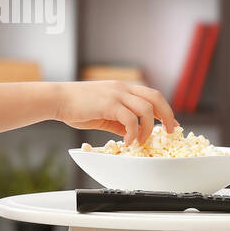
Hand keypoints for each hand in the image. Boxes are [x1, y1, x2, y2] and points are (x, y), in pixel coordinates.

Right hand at [53, 81, 178, 145]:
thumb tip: (132, 133)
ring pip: (146, 109)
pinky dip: (133, 133)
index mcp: (123, 88)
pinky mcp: (108, 104)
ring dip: (148, 128)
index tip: (171, 123)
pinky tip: (128, 142)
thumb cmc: (76, 106)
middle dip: (167, 115)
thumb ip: (119, 121)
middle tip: (169, 131)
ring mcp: (116, 94)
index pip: (152, 96)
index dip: (165, 110)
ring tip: (141, 141)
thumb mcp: (103, 114)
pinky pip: (130, 120)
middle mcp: (123, 88)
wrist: (57, 99)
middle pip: (156, 97)